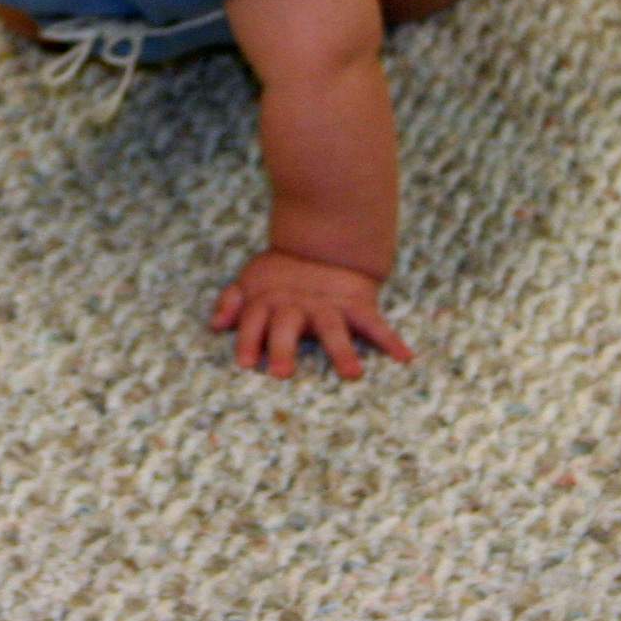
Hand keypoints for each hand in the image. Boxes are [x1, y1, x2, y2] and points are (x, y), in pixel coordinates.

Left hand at [210, 249, 412, 379]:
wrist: (324, 244)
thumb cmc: (280, 274)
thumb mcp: (250, 281)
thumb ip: (232, 302)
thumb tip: (215, 324)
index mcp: (269, 302)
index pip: (253, 321)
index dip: (248, 339)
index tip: (246, 363)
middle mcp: (297, 306)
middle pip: (287, 327)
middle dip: (282, 348)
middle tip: (280, 373)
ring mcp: (328, 307)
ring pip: (333, 329)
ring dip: (342, 352)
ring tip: (353, 375)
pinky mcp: (357, 306)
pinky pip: (375, 324)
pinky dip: (391, 340)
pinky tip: (405, 357)